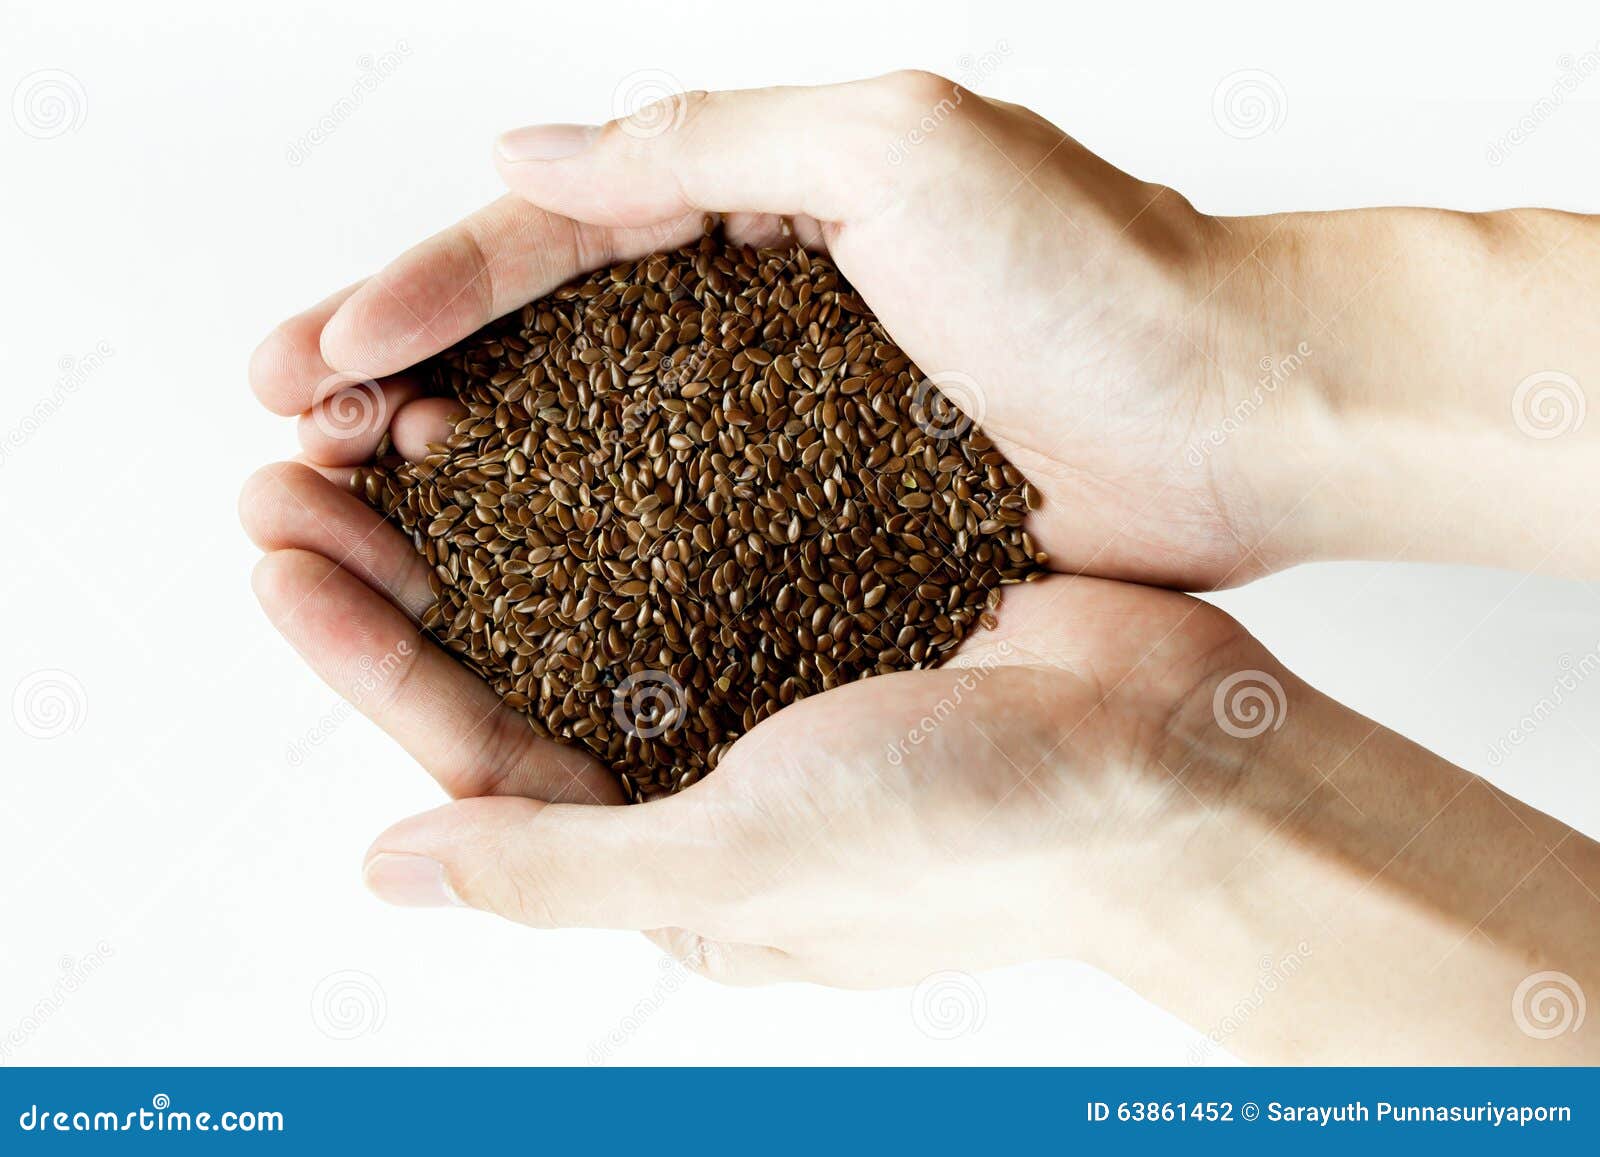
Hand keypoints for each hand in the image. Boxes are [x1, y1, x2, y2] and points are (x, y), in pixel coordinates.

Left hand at [237, 453, 1239, 974]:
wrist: (1170, 751)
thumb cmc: (975, 835)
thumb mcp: (740, 865)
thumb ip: (559, 870)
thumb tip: (392, 871)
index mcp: (670, 850)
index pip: (471, 749)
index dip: (366, 657)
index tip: (282, 559)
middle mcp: (707, 761)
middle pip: (517, 654)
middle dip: (401, 568)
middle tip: (296, 470)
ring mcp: (771, 666)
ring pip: (592, 573)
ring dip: (495, 502)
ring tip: (401, 421)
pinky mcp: (830, 581)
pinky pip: (694, 519)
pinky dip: (620, 468)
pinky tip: (561, 406)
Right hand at [249, 71, 1324, 589]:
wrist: (1242, 412)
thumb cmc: (1097, 272)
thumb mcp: (897, 146)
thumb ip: (706, 144)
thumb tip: (519, 144)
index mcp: (755, 206)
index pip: (552, 238)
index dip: (426, 290)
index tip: (319, 354)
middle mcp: (750, 315)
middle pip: (541, 344)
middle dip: (406, 380)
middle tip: (289, 436)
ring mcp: (778, 425)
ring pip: (587, 442)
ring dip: (467, 473)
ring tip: (356, 510)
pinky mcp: (823, 519)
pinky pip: (676, 528)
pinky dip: (580, 550)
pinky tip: (501, 583)